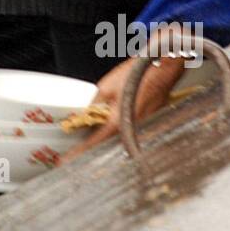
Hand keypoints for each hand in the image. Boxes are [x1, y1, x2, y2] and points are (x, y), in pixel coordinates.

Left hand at [55, 27, 189, 163]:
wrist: (163, 69)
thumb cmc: (137, 74)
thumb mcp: (106, 87)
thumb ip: (93, 106)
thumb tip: (83, 117)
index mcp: (117, 123)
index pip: (93, 144)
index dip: (78, 154)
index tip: (66, 161)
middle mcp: (131, 131)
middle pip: (106, 148)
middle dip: (90, 151)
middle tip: (74, 155)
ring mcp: (141, 130)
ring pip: (118, 143)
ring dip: (104, 144)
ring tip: (88, 143)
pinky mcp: (148, 125)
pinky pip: (129, 135)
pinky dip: (117, 135)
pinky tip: (110, 130)